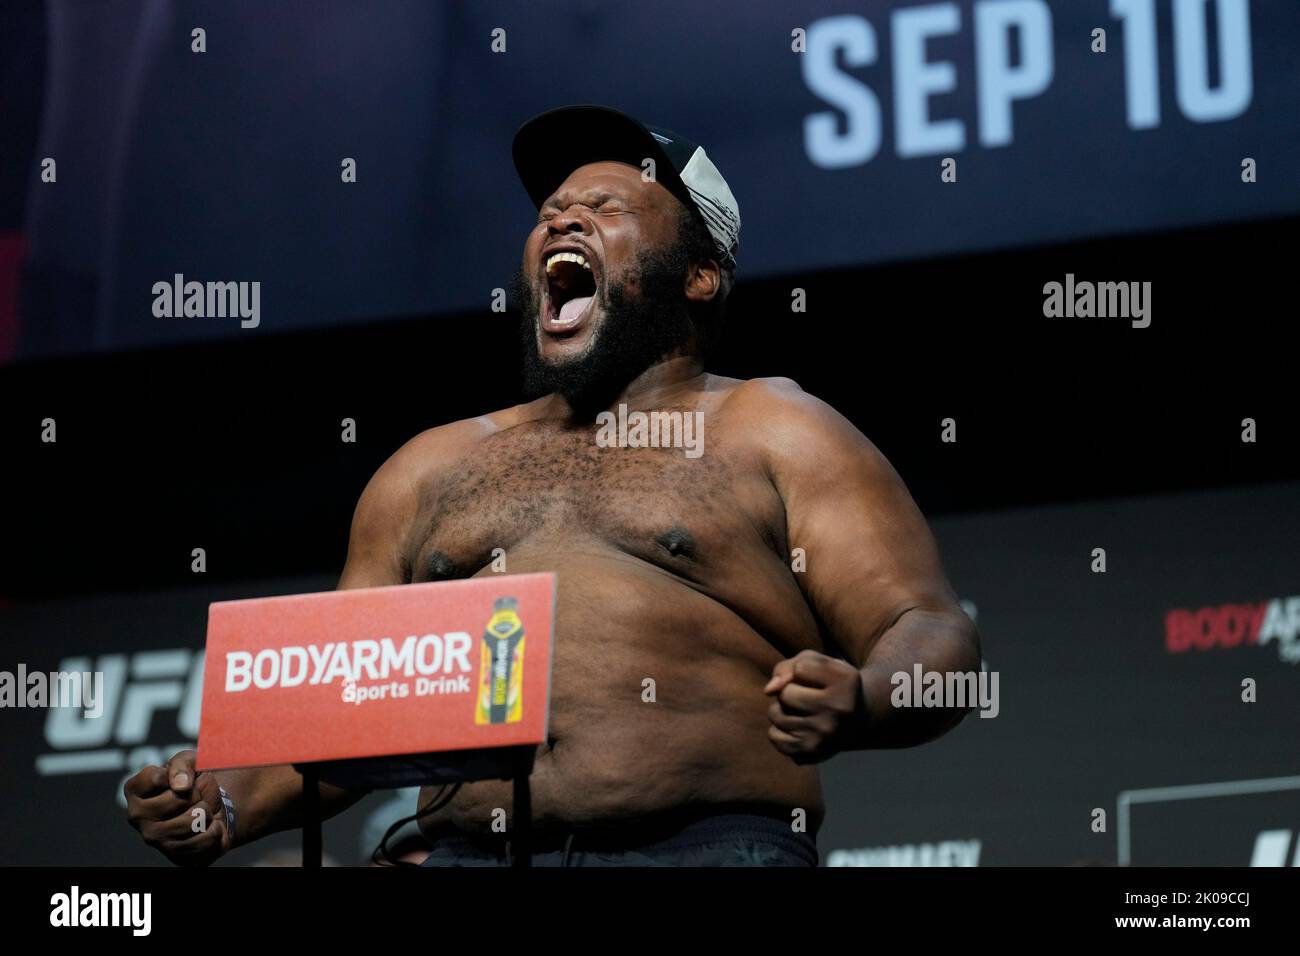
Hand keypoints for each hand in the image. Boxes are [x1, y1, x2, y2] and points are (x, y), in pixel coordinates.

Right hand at [124, 750, 229, 865]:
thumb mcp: (188, 762)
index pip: (157, 778)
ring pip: (193, 820)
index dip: (180, 774)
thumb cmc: (193, 783)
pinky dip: (213, 829)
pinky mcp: (172, 853)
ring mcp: (153, 837)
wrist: (209, 809)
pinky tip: (205, 827)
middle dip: (197, 793)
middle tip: (195, 796)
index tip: (182, 779)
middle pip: (179, 798)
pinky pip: (204, 838)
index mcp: (134, 790)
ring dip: (206, 812)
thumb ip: (182, 764)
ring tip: (201, 811)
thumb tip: (181, 786)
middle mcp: (136, 816)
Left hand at [764, 650, 866, 763]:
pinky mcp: (811, 752)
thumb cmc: (829, 683)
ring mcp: (825, 733)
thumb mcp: (816, 663)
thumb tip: (768, 690)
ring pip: (775, 714)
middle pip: (785, 694)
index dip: (803, 670)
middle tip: (808, 697)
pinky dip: (779, 730)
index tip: (819, 679)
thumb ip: (788, 666)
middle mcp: (839, 709)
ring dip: (782, 710)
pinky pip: (773, 736)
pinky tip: (798, 727)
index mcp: (846, 681)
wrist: (856, 719)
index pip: (800, 668)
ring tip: (803, 712)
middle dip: (789, 691)